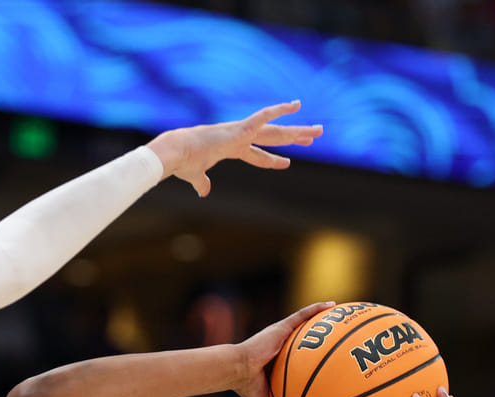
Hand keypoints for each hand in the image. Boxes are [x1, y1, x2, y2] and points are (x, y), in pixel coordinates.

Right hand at [148, 102, 322, 196]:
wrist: (176, 152)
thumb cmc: (182, 163)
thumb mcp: (195, 176)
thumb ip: (202, 183)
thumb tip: (204, 192)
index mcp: (230, 148)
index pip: (257, 154)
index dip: (272, 160)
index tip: (287, 163)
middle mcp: (239, 137)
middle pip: (273, 138)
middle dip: (293, 139)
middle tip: (313, 138)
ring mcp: (241, 132)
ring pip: (276, 131)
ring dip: (297, 131)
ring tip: (319, 130)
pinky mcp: (239, 129)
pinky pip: (263, 116)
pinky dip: (278, 110)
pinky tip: (295, 106)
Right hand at [232, 301, 336, 396]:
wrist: (236, 370)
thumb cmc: (246, 386)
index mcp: (279, 360)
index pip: (299, 356)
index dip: (313, 354)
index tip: (328, 357)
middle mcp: (282, 344)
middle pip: (306, 336)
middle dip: (322, 332)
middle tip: (341, 334)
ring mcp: (282, 334)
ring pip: (306, 322)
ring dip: (322, 316)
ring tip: (342, 312)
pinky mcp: (281, 327)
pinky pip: (302, 315)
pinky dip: (317, 309)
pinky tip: (332, 305)